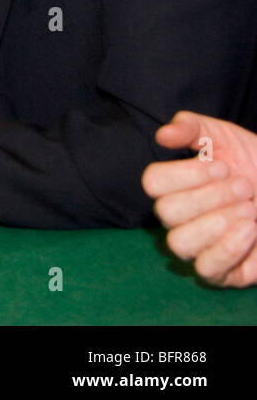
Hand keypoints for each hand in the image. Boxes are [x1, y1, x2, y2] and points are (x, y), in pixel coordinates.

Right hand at [143, 111, 256, 287]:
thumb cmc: (252, 164)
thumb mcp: (223, 136)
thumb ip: (191, 127)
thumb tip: (162, 136)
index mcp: (172, 187)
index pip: (152, 183)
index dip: (186, 174)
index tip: (222, 166)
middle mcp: (177, 220)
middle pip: (167, 212)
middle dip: (211, 195)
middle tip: (243, 186)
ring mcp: (196, 248)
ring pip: (180, 243)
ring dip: (218, 221)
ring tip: (249, 208)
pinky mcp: (221, 272)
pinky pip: (206, 269)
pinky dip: (229, 247)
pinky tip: (251, 228)